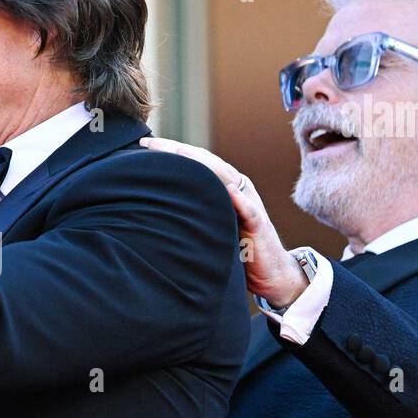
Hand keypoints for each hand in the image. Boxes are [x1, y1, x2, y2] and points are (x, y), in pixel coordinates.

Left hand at [139, 137, 308, 306]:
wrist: (272, 273)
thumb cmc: (236, 250)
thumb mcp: (209, 226)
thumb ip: (192, 212)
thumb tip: (155, 205)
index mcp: (223, 187)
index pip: (196, 163)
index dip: (172, 151)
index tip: (145, 144)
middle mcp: (237, 189)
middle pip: (206, 163)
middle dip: (178, 150)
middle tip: (149, 143)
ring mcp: (249, 203)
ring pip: (225, 177)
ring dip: (202, 165)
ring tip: (177, 152)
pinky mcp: (258, 224)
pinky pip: (249, 209)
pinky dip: (238, 200)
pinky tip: (227, 191)